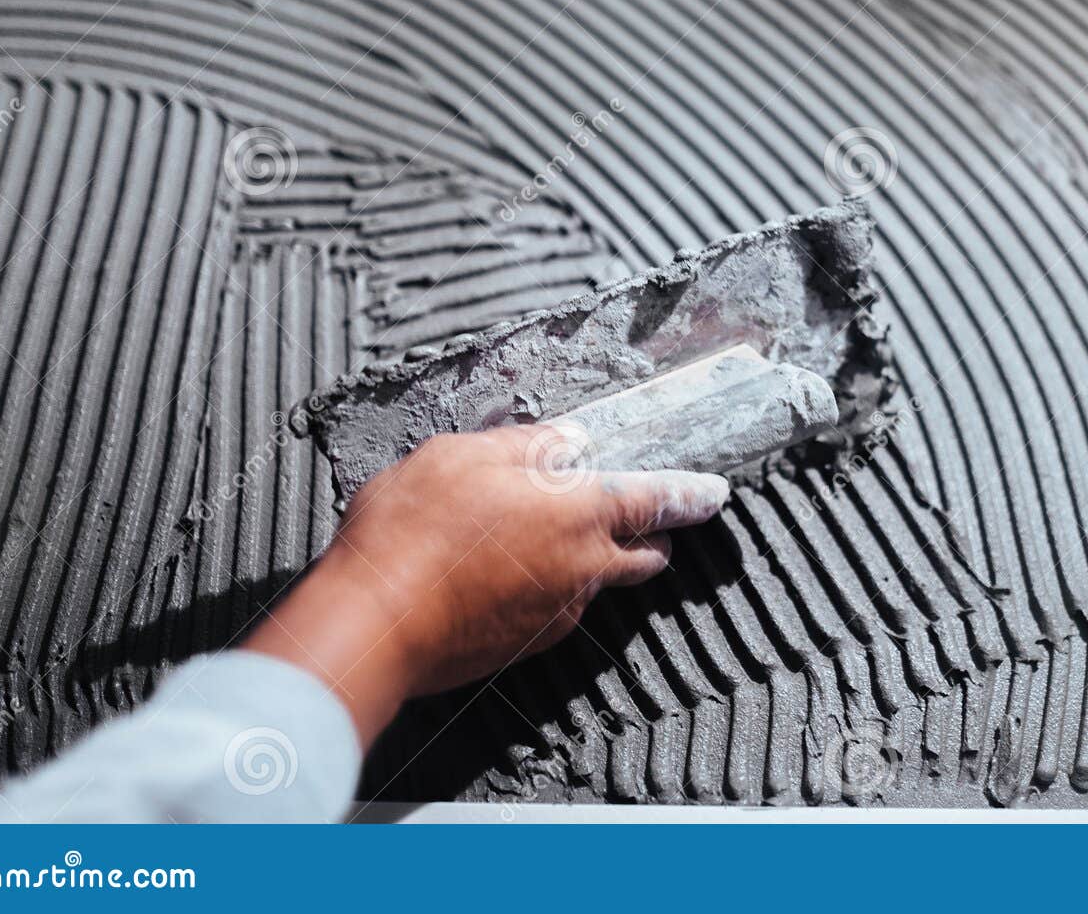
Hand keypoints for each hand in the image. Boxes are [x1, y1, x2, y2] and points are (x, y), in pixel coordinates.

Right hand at [241, 425, 729, 746]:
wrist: (373, 622)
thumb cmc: (411, 531)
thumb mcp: (464, 455)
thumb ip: (525, 447)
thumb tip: (563, 441)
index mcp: (578, 512)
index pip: (657, 500)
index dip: (690, 495)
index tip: (714, 495)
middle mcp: (581, 567)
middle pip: (642, 554)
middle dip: (651, 537)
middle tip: (640, 521)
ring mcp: (556, 613)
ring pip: (596, 583)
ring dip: (589, 563)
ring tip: (545, 542)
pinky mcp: (525, 645)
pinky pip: (555, 610)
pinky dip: (546, 590)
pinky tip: (504, 575)